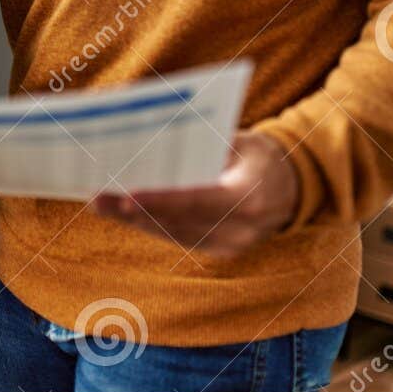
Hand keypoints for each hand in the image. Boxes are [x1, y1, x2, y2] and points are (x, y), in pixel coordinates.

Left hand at [90, 131, 299, 259]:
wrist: (293, 191)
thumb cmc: (261, 156)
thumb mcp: (243, 140)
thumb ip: (208, 143)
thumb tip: (156, 140)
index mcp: (250, 197)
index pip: (199, 200)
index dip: (161, 200)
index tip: (126, 196)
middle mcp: (241, 230)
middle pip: (178, 221)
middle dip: (134, 210)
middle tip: (98, 196)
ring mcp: (230, 246)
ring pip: (173, 234)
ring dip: (134, 220)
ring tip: (101, 202)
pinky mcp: (219, 251)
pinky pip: (179, 239)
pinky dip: (151, 224)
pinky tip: (124, 212)